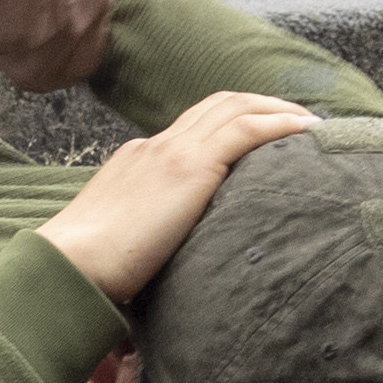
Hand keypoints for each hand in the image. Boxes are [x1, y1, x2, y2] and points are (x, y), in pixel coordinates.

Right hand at [39, 93, 320, 307]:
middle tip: (299, 118)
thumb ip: (144, 244)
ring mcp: (171, 151)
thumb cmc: (87, 275)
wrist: (69, 267)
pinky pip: (246, 130)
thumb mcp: (121, 247)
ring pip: (236, 108)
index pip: (193, 127)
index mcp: (137, 160)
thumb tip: (159, 277)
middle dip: (262, 104)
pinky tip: (306, 133)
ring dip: (279, 110)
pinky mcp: (190, 167)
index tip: (263, 133)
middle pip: (218, 105)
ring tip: (313, 124)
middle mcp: (155, 146)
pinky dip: (280, 125)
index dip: (232, 122)